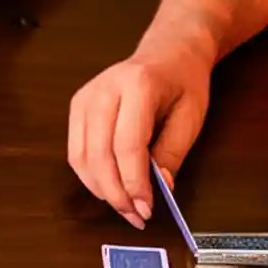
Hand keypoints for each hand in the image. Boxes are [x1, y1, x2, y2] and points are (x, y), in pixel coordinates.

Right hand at [68, 47, 210, 228]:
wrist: (168, 52)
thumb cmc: (183, 81)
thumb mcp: (191, 117)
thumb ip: (172, 154)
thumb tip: (157, 190)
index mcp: (137, 85)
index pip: (127, 145)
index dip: (134, 182)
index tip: (146, 208)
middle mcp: (104, 90)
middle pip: (99, 155)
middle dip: (116, 193)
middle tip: (135, 215)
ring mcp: (85, 98)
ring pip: (81, 158)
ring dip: (101, 189)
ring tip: (124, 206)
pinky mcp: (77, 109)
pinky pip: (76, 153)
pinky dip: (91, 177)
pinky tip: (110, 188)